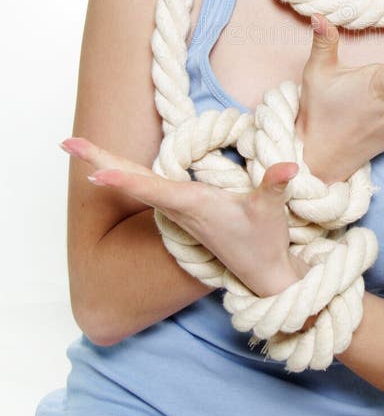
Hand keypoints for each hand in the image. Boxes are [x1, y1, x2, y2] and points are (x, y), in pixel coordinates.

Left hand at [61, 138, 307, 296]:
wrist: (259, 273)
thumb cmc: (264, 240)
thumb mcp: (271, 211)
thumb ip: (275, 186)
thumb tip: (286, 166)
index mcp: (194, 205)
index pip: (154, 189)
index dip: (126, 180)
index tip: (95, 172)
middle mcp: (177, 206)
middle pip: (130, 180)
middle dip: (98, 160)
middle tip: (65, 142)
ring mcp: (174, 207)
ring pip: (133, 181)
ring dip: (104, 162)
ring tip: (74, 145)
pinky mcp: (179, 206)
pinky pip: (143, 184)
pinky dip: (122, 172)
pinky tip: (107, 163)